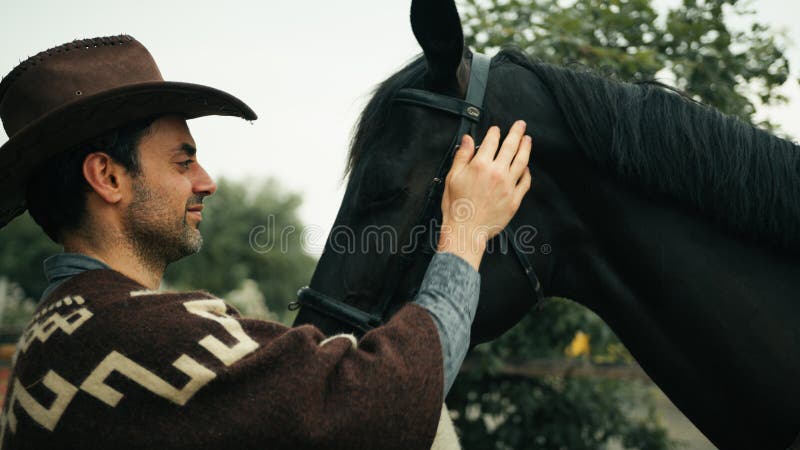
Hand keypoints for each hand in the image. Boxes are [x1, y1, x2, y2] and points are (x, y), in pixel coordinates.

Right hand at [437, 120, 531, 269]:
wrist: (466, 230)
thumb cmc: (456, 207)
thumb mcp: (452, 177)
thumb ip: (462, 156)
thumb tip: (467, 140)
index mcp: (480, 165)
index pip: (491, 141)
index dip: (494, 132)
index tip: (496, 129)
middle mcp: (497, 173)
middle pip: (511, 147)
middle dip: (516, 133)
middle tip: (521, 125)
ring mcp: (508, 186)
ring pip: (522, 162)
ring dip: (526, 148)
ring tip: (528, 140)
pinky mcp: (514, 199)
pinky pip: (525, 182)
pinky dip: (527, 172)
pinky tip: (526, 167)